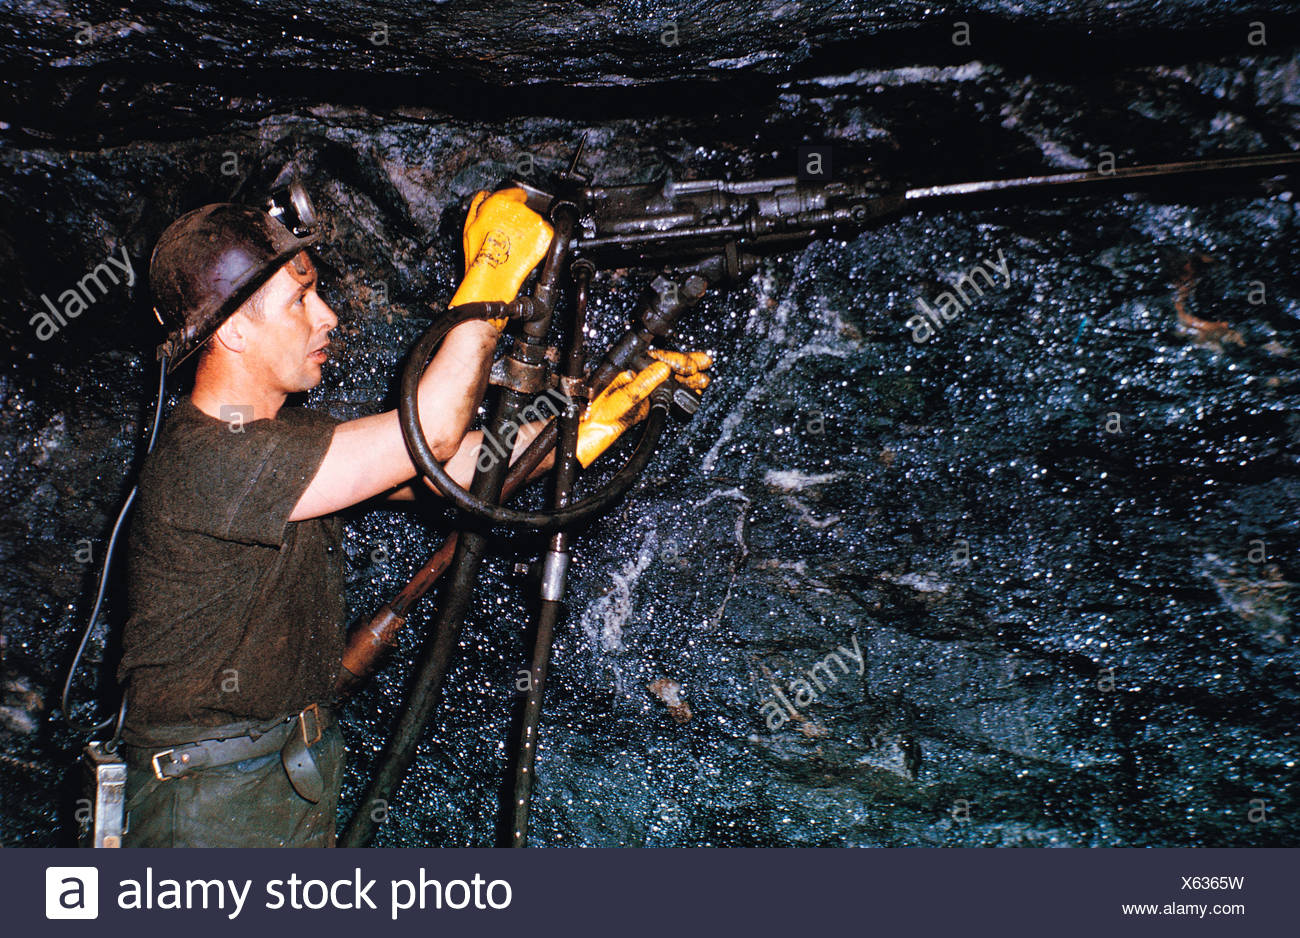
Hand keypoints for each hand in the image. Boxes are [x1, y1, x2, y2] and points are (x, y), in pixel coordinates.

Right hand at [449, 188, 552, 327]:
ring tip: (517, 246)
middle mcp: (519, 209)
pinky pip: (545, 235)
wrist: (492, 279)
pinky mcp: (545, 235)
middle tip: (511, 236)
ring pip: (535, 222)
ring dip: (530, 231)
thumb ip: (479, 205)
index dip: (514, 201)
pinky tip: (527, 251)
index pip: (515, 192)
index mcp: (499, 202)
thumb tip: (486, 195)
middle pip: (525, 209)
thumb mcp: (469, 226)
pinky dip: (540, 242)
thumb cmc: (479, 257)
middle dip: (520, 219)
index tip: (514, 210)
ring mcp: (534, 222)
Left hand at [575, 349, 711, 467]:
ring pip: (667, 381)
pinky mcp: (641, 407)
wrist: (583, 438)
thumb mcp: (618, 399)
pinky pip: (664, 396)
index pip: (656, 358)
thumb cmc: (590, 416)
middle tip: (705, 364)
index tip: (691, 366)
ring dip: (686, 380)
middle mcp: (633, 377)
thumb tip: (663, 369)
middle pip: (664, 366)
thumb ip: (641, 385)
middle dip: (687, 365)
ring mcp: (639, 392)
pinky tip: (690, 393)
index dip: (676, 360)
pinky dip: (679, 394)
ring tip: (703, 379)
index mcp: (625, 368)